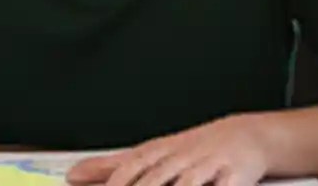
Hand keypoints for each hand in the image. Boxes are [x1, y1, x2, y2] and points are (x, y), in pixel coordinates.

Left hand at [67, 115, 269, 185]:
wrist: (244, 137)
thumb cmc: (191, 150)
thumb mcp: (150, 154)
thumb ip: (111, 166)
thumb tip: (73, 175)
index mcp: (157, 153)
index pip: (131, 168)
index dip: (116, 182)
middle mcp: (180, 158)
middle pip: (156, 178)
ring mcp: (206, 166)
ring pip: (187, 182)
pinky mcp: (233, 176)